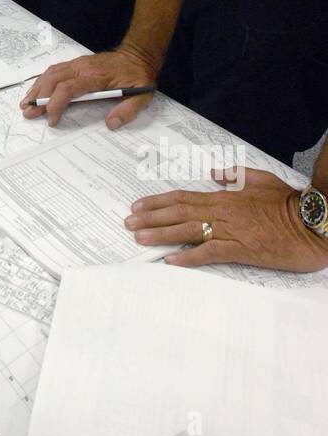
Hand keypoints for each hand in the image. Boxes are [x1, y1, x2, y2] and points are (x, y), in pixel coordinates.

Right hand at [20, 45, 156, 126]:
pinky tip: (37, 90)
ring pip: (51, 73)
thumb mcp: (141, 96)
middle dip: (39, 97)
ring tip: (26, 103)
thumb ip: (127, 111)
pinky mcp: (77, 64)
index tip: (52, 120)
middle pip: (53, 79)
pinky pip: (55, 70)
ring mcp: (78, 64)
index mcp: (96, 76)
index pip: (68, 88)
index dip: (56, 104)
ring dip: (37, 88)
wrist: (138, 55)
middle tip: (28, 113)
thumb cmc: (138, 76)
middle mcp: (82, 67)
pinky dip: (43, 81)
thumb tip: (111, 124)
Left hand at [125, 168, 327, 272]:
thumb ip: (235, 175)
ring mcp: (230, 231)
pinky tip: (171, 260)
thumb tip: (214, 175)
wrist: (311, 223)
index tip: (138, 205)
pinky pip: (209, 253)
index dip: (158, 201)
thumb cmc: (288, 203)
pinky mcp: (241, 250)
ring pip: (188, 230)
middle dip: (150, 217)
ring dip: (161, 234)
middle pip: (179, 212)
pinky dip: (189, 256)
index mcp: (225, 196)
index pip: (183, 197)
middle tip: (127, 222)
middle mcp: (222, 211)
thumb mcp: (260, 180)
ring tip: (139, 237)